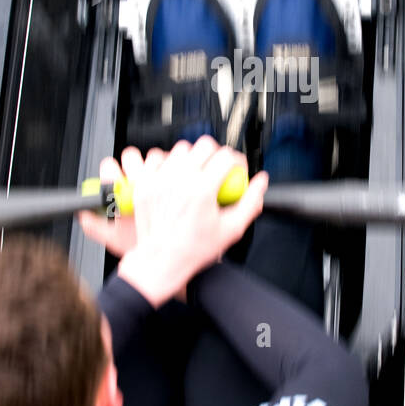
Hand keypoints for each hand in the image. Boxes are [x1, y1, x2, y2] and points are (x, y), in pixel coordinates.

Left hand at [85, 138, 268, 307]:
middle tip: (218, 169)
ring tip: (195, 173)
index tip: (236, 170)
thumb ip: (251, 202)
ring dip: (192, 157)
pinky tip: (173, 174)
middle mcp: (179, 179)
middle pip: (204, 145)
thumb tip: (261, 181)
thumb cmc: (194, 249)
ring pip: (181, 148)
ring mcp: (159, 179)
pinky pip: (156, 157)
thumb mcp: (232, 229)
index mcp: (202, 189)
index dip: (237, 161)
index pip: (226, 156)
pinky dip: (166, 161)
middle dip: (216, 154)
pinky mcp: (143, 182)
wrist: (161, 260)